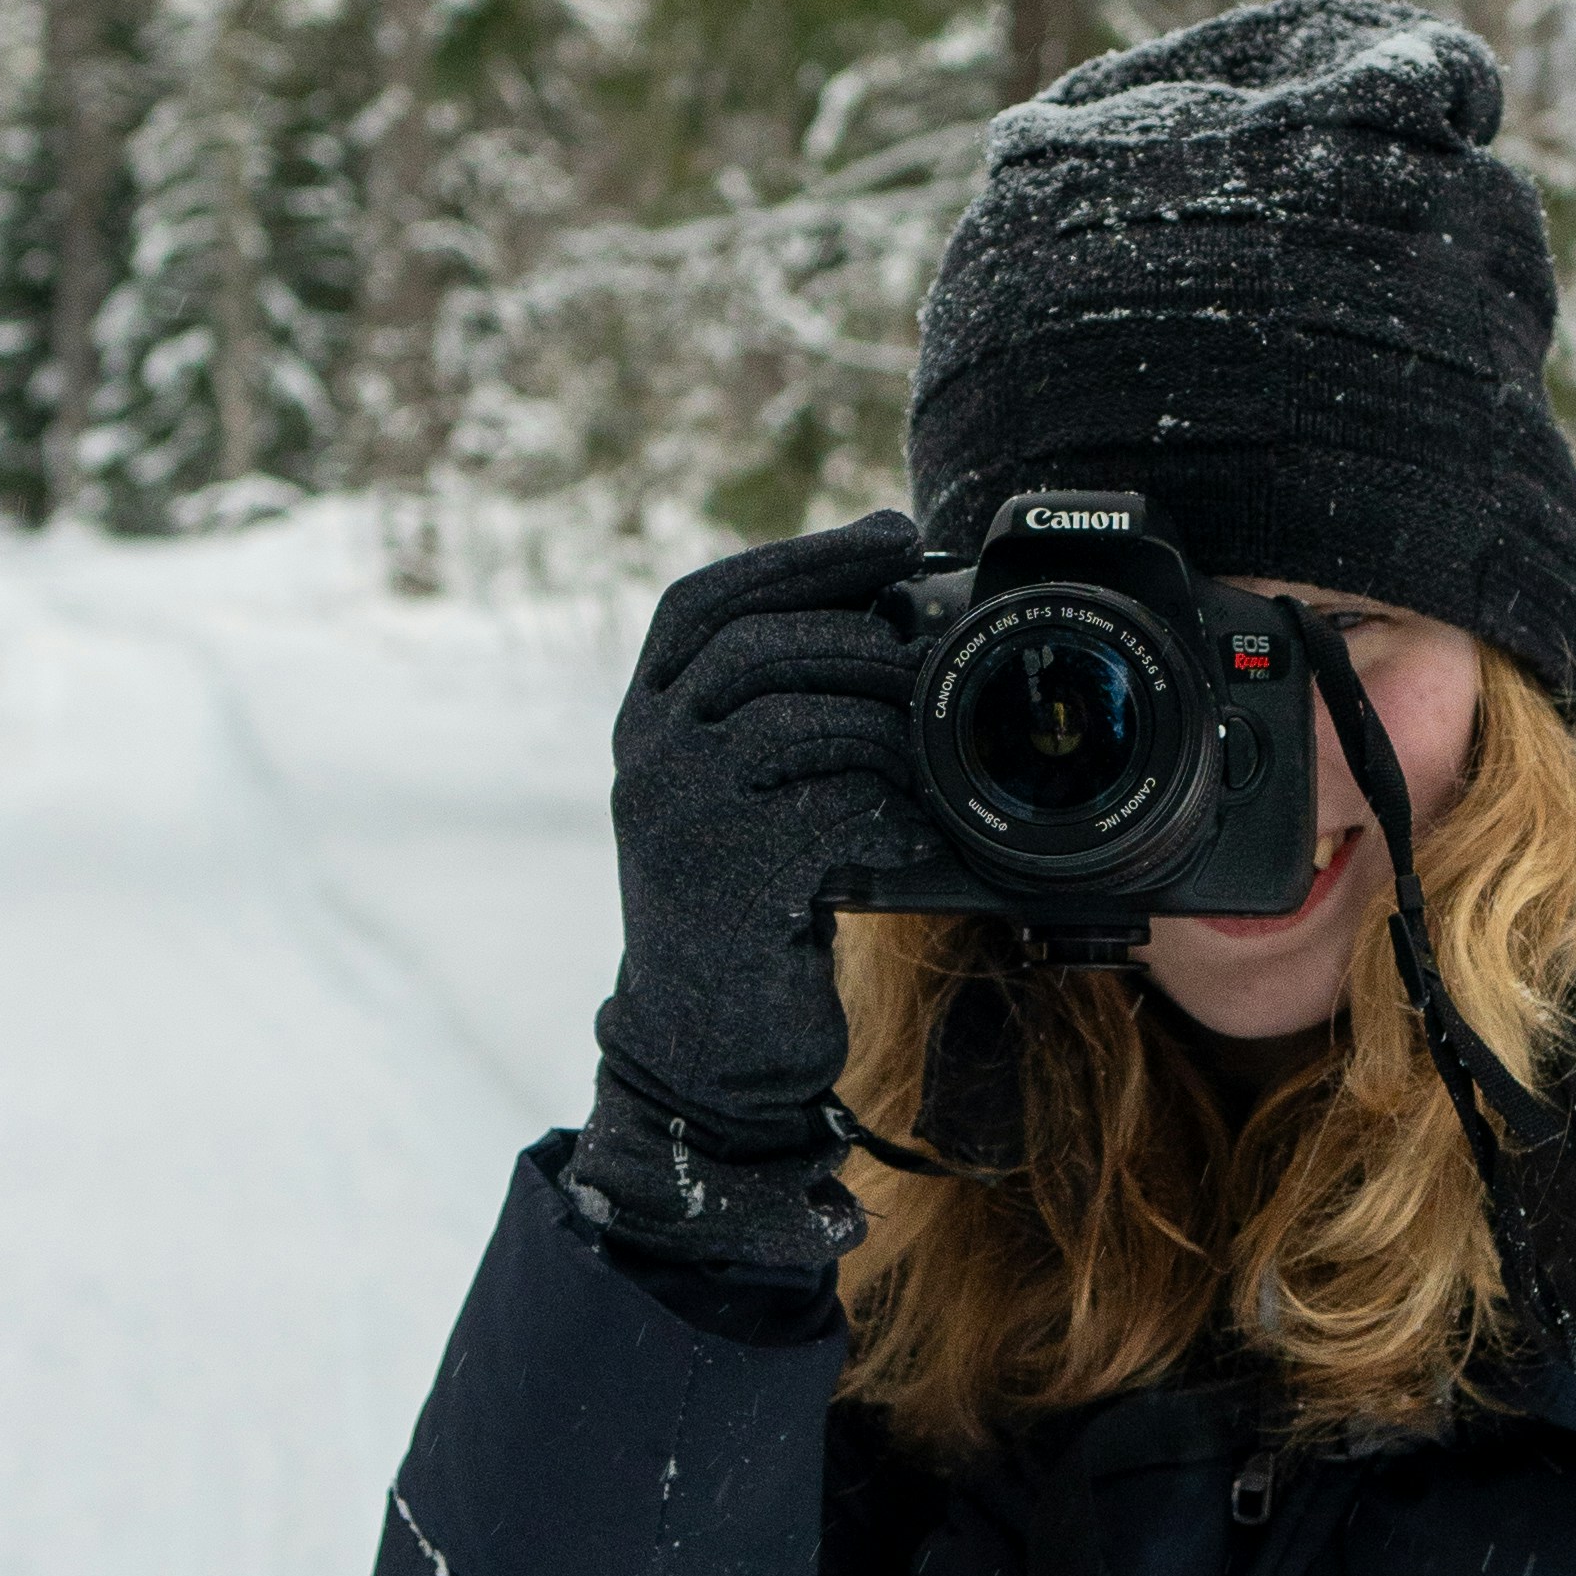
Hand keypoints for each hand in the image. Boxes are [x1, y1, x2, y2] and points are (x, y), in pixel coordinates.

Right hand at [577, 515, 920, 1261]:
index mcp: (647, 716)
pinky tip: (921, 812)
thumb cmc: (753, 905)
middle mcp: (643, 752)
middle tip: (928, 644)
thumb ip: (787, 709)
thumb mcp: (752, 792)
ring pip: (782, 707)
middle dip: (854, 626)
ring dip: (878, 706)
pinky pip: (813, 799)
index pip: (704, 598)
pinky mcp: (721, 872)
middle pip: (748, 640)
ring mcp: (674, 810)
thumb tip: (902, 619)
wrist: (712, 1041)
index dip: (798, 556)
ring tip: (932, 727)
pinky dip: (881, 797)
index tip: (891, 534)